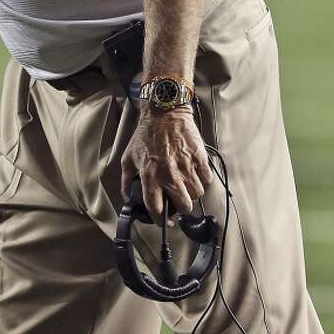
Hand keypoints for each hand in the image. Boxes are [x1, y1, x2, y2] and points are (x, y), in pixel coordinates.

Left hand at [120, 106, 212, 221]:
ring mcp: (186, 166)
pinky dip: (203, 181)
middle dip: (181, 208)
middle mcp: (169, 174)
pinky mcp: (199, 158)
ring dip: (192, 194)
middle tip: (178, 203)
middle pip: (184, 206)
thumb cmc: (145, 135)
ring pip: (197, 194)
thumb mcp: (128, 158)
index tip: (163, 220)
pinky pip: (207, 179)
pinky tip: (195, 175)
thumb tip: (128, 198)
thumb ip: (126, 181)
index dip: (160, 219)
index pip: (156, 208)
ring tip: (185, 187)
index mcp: (150, 176)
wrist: (163, 113)